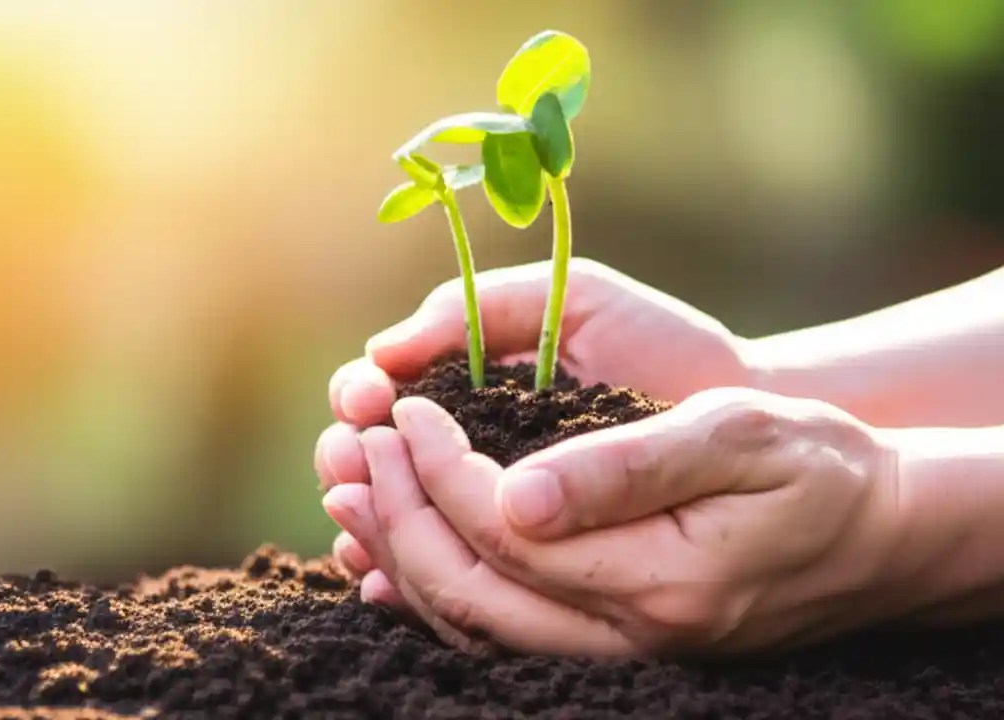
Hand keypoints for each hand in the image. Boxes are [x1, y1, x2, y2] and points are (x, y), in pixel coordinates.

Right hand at [318, 260, 751, 582]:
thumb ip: (481, 309)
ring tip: (358, 526)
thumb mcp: (569, 301)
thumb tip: (384, 350)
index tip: (369, 402)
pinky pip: (447, 579)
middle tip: (350, 464)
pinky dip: (404, 582)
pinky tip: (384, 583)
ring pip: (397, 524)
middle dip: (349, 462)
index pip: (380, 393)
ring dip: (367, 523)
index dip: (360, 398)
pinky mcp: (518, 562)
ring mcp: (485, 507)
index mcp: (461, 381)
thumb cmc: (656, 345)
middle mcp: (461, 445)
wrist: (738, 414)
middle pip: (372, 463)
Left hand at [325, 388, 902, 656]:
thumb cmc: (815, 466)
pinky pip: (495, 633)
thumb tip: (513, 493)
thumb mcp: (736, 437)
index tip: (406, 406)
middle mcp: (627, 633)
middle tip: (359, 439)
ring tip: (350, 487)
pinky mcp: (608, 640)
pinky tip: (387, 554)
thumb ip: (625, 466)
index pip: (504, 531)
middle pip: (468, 590)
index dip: (437, 466)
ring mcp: (615, 648)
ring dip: (398, 553)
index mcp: (657, 579)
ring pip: (471, 622)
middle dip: (396, 511)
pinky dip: (430, 591)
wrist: (873, 532)